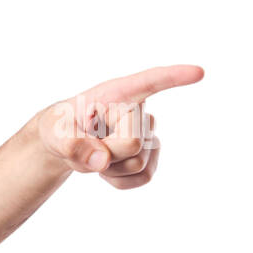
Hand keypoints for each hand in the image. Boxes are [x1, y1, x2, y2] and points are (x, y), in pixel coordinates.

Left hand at [34, 65, 203, 188]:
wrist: (66, 143)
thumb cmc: (60, 129)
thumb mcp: (54, 134)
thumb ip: (71, 145)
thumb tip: (102, 162)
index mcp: (116, 93)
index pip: (148, 82)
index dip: (173, 77)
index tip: (198, 71)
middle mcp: (139, 110)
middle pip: (132, 144)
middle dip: (105, 152)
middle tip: (87, 142)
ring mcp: (148, 134)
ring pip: (137, 164)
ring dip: (110, 168)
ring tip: (96, 152)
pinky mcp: (151, 156)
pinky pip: (143, 177)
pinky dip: (119, 181)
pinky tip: (107, 168)